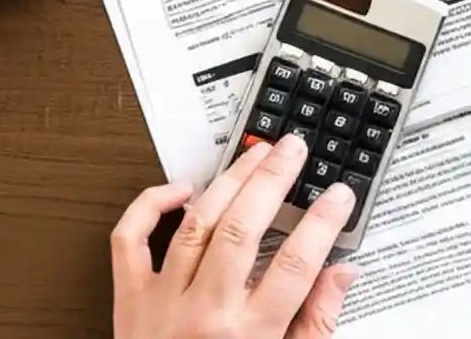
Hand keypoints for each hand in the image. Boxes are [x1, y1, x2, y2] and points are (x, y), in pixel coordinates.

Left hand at [111, 135, 357, 338]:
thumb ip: (315, 324)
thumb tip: (340, 275)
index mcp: (250, 337)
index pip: (297, 264)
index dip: (323, 222)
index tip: (338, 195)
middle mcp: (205, 315)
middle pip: (243, 228)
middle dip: (273, 180)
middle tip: (292, 150)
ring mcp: (163, 303)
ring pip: (197, 223)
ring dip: (227, 181)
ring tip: (253, 156)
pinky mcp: (130, 300)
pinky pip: (131, 239)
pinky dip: (151, 206)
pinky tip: (180, 189)